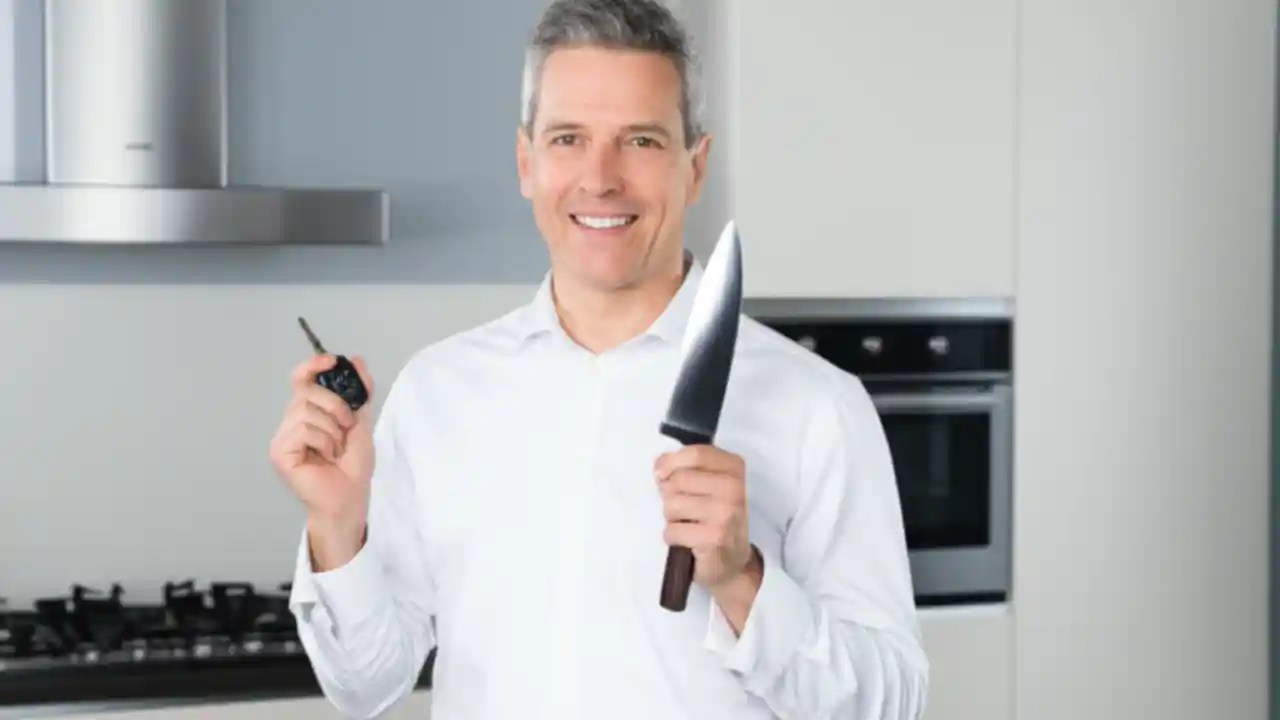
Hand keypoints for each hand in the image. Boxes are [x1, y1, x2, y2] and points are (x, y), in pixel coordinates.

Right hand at [268, 354, 375, 568]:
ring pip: (306, 410)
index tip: (331, 361)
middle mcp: (291, 421)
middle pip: (307, 391)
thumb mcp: (361, 421)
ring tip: (335, 449)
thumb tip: (357, 359)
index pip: (301, 379)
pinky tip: (325, 458)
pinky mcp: (279, 451)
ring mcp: (282, 436)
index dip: (312, 366)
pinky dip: (322, 441)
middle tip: (346, 429)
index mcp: (308, 412)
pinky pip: (302, 430)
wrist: (350, 497)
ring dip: (332, 430)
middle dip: (336, 407)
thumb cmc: (352, 465)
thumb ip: (360, 391)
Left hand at [654, 444, 759, 593]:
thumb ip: (687, 469)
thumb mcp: (708, 486)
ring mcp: (726, 513)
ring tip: (687, 525)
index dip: (672, 462)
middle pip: (679, 479)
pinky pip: (672, 530)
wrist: (733, 563)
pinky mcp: (714, 538)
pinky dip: (672, 537)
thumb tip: (659, 466)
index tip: (661, 474)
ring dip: (671, 518)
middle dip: (670, 495)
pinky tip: (688, 541)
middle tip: (683, 510)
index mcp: (734, 468)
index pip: (696, 454)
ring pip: (672, 504)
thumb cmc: (715, 519)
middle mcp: (734, 488)